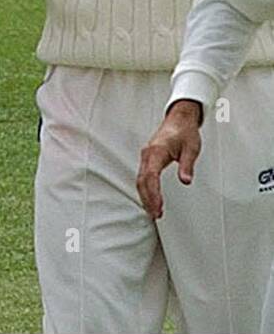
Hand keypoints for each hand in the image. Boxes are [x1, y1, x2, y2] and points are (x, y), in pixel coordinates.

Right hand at [137, 100, 202, 218]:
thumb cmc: (185, 132)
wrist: (180, 119)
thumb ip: (187, 166)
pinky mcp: (148, 158)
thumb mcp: (191, 149)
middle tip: (156, 214)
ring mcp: (146, 156)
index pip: (151, 176)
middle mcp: (148, 154)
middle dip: (148, 199)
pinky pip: (143, 176)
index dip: (154, 194)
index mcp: (157, 151)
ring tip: (153, 210)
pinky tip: (150, 197)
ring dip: (145, 195)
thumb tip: (185, 181)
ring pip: (140, 179)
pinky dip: (145, 189)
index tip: (159, 207)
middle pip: (142, 181)